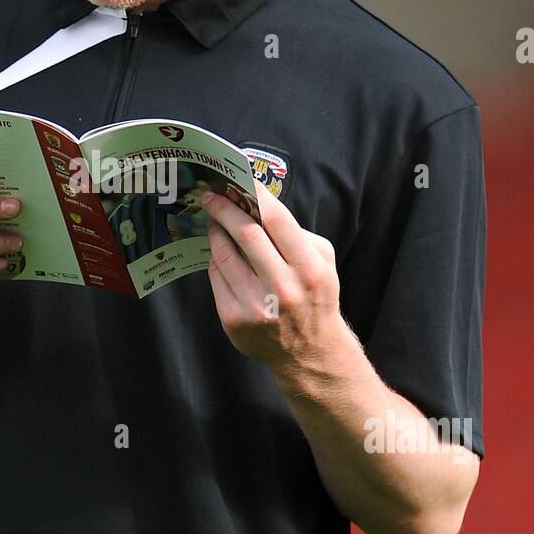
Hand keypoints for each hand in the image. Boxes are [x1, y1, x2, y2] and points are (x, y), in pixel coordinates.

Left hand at [200, 179, 342, 380]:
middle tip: (210, 196)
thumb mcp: (323, 263)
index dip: (254, 195)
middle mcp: (283, 289)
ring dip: (215, 233)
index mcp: (310, 269)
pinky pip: (216, 278)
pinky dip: (216, 262)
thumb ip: (298, 234)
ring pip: (224, 256)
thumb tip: (259, 206)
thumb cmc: (315, 296)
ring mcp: (256, 307)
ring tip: (214, 223)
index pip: (277, 220)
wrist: (309, 352)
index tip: (237, 181)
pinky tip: (220, 256)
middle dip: (224, 209)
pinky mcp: (234, 320)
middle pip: (246, 234)